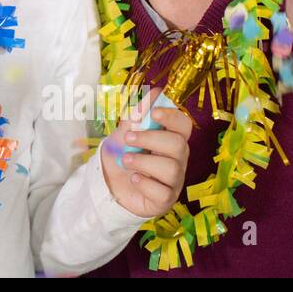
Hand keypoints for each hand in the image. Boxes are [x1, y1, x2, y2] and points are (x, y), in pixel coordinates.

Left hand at [102, 87, 192, 217]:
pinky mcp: (165, 200)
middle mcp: (177, 160)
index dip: (173, 117)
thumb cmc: (122, 155)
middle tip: (128, 139)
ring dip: (144, 162)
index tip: (154, 113)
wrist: (108, 184)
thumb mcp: (124, 132)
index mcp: (170, 139)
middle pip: (179, 146)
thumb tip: (155, 91)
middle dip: (151, 139)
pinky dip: (145, 183)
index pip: (184, 125)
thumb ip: (137, 115)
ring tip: (126, 161)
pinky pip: (163, 192)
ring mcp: (174, 181)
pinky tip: (134, 179)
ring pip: (171, 169)